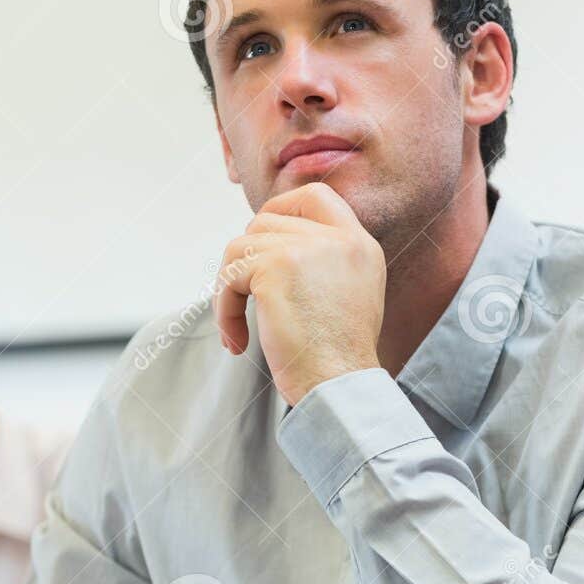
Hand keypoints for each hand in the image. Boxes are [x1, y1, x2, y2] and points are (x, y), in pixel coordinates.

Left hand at [215, 182, 384, 405]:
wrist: (339, 386)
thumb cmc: (337, 360)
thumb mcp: (348, 297)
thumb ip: (324, 264)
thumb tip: (270, 246)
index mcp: (360, 245)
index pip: (316, 197)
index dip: (282, 210)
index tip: (264, 246)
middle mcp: (338, 239)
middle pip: (266, 221)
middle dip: (246, 260)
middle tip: (244, 300)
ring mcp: (306, 249)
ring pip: (241, 246)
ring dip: (229, 289)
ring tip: (238, 330)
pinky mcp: (275, 267)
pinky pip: (230, 275)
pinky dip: (223, 309)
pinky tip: (238, 342)